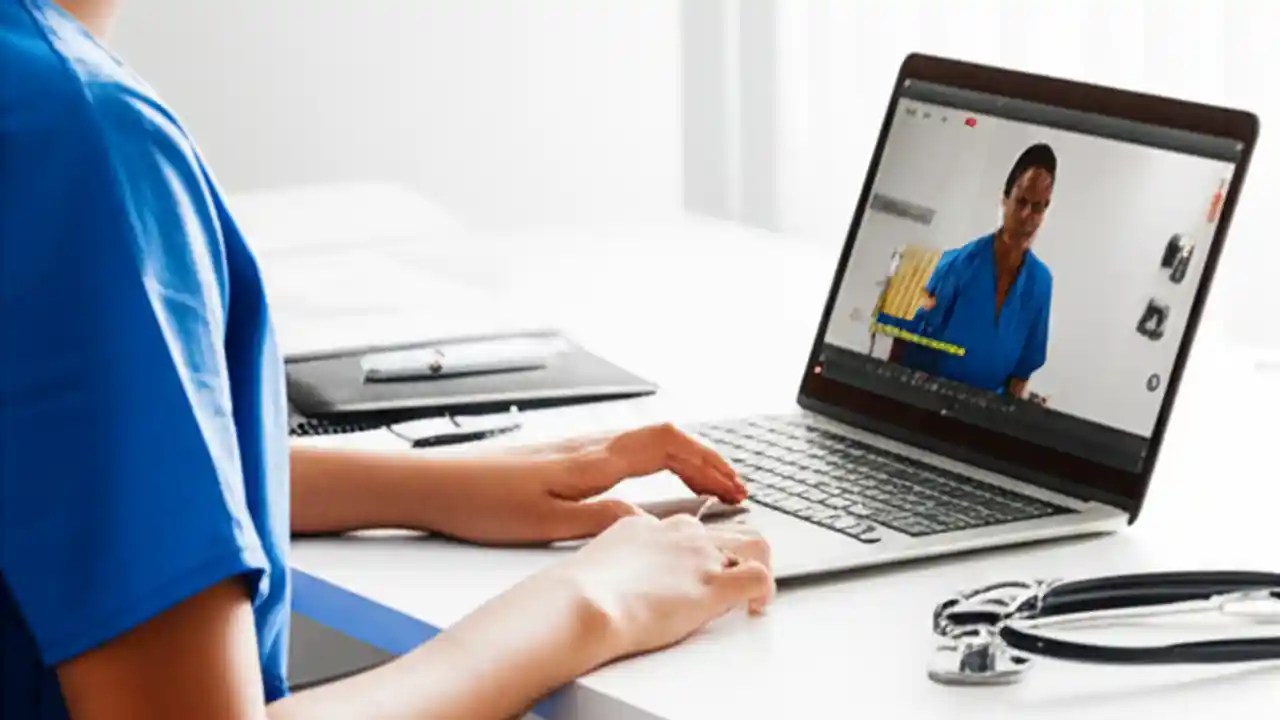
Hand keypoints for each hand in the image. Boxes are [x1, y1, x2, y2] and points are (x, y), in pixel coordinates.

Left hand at [418, 423, 747, 544]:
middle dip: (706, 461)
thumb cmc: (481, 502)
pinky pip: (625, 450)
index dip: (708, 462)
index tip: (733, 486)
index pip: (668, 444)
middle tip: (734, 489)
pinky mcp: (560, 456)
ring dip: (683, 461)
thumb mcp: (545, 524)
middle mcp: (588, 445)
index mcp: (592, 459)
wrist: (433, 483)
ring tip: (706, 487)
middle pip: (665, 439)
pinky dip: (656, 462)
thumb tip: (649, 520)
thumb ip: (602, 520)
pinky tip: (653, 481)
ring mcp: (575, 447)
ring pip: (646, 442)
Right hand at [550, 513, 774, 660]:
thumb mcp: (596, 564)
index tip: (693, 576)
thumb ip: (615, 566)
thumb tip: (616, 584)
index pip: (687, 531)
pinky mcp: (715, 583)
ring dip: (758, 566)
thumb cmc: (576, 595)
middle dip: (734, 556)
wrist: (581, 603)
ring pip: (754, 542)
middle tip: (731, 583)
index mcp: (647, 526)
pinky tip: (755, 607)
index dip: (696, 555)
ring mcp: (700, 555)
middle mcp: (679, 533)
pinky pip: (759, 576)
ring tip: (752, 595)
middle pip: (725, 530)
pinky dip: (766, 591)